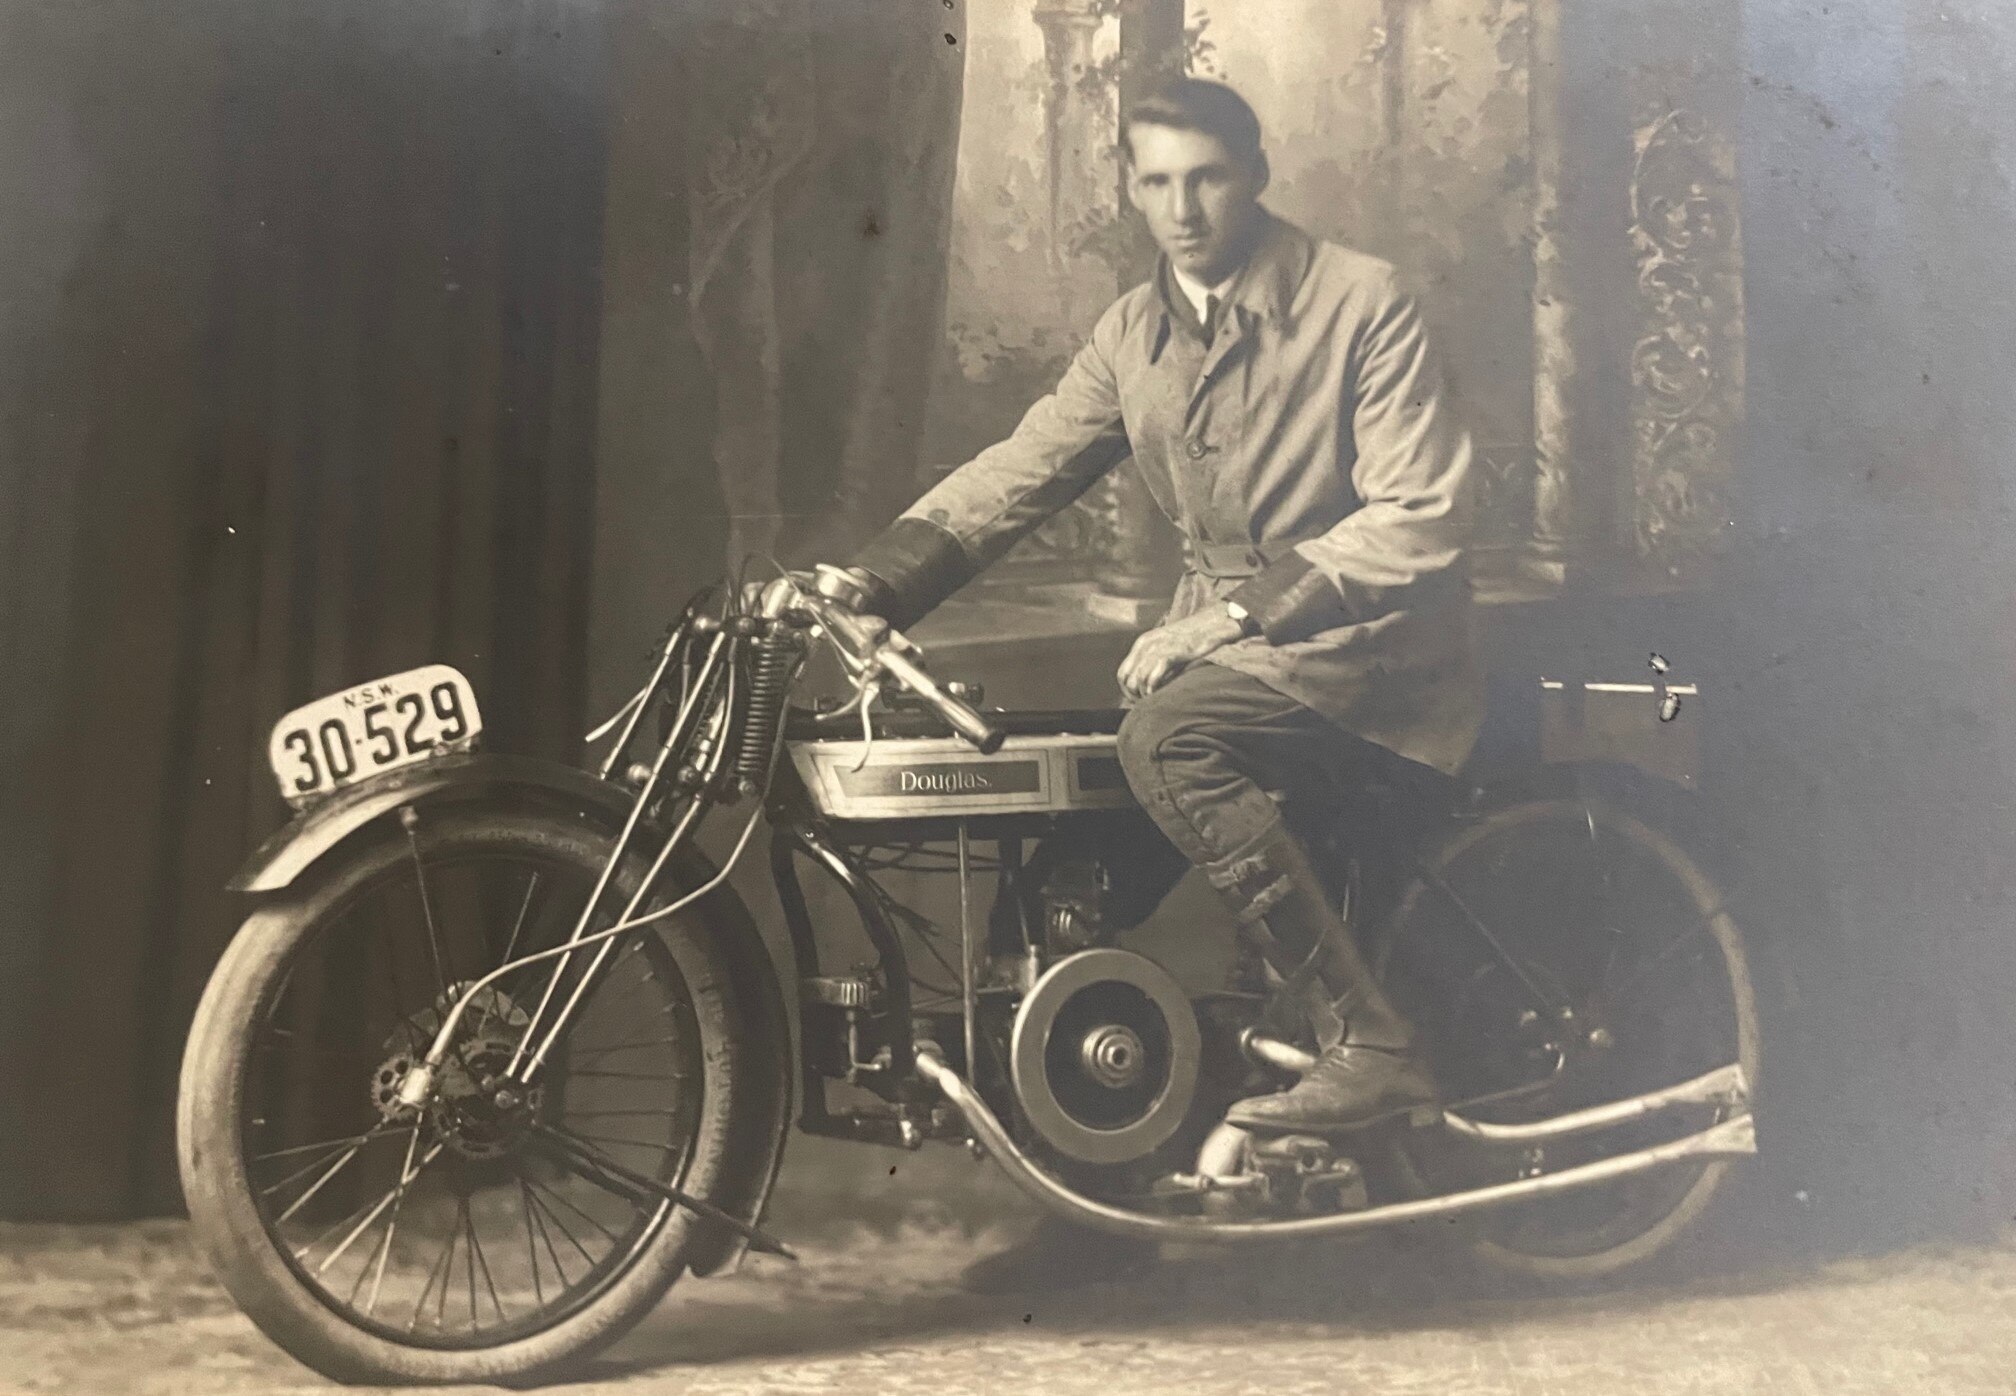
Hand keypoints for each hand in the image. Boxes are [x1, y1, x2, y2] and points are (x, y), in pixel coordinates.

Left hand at [1116, 607, 1243, 698]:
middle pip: (1127, 679)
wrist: (1211, 625)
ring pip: (1138, 681)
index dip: (1127, 690)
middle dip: (1134, 696)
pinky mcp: (1170, 654)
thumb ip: (1154, 661)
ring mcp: (1156, 649)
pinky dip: (1153, 690)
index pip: (1122, 673)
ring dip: (1145, 695)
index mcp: (1142, 643)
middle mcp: (1145, 645)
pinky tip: (1160, 694)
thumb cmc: (1193, 640)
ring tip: (1155, 700)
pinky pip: (1152, 678)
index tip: (1138, 699)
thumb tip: (1147, 685)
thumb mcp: (1167, 647)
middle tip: (1147, 703)